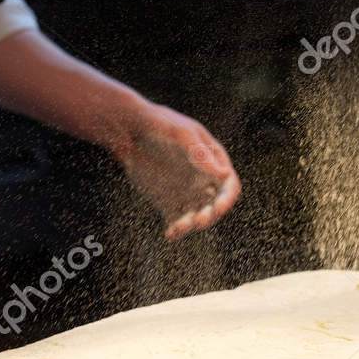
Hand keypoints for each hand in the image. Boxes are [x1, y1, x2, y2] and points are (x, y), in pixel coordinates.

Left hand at [115, 103, 240, 239]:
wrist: (129, 131)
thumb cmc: (158, 124)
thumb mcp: (180, 134)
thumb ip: (200, 154)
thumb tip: (224, 174)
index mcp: (214, 161)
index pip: (229, 185)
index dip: (227, 198)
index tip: (218, 208)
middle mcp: (204, 179)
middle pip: (216, 205)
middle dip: (211, 215)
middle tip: (198, 220)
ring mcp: (187, 192)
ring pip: (198, 216)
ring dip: (193, 225)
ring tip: (179, 227)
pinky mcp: (169, 202)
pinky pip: (178, 221)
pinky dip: (176, 230)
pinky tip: (170, 233)